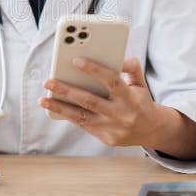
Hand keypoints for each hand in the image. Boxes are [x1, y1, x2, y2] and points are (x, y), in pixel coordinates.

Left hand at [38, 57, 160, 146]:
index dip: (94, 70)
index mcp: (131, 97)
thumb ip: (131, 68)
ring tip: (43, 99)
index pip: (111, 81)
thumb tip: (119, 57)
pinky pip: (84, 125)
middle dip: (67, 91)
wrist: (152, 130)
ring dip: (60, 107)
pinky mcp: (107, 139)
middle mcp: (122, 114)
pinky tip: (55, 107)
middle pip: (90, 101)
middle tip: (48, 82)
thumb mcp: (140, 83)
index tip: (76, 60)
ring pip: (82, 117)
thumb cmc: (141, 101)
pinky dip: (69, 116)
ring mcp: (113, 128)